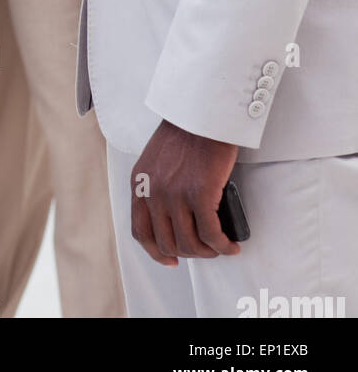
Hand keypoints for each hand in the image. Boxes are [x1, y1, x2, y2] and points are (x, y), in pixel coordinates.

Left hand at [131, 119, 241, 264]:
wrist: (202, 111)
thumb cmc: (186, 132)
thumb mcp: (156, 159)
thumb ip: (157, 185)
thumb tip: (172, 216)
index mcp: (139, 183)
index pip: (140, 231)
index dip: (156, 252)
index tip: (170, 259)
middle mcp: (153, 192)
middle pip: (166, 242)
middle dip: (188, 253)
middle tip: (205, 250)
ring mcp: (175, 194)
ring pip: (189, 244)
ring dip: (207, 252)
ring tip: (220, 246)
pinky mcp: (200, 194)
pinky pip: (211, 235)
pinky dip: (223, 246)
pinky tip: (231, 245)